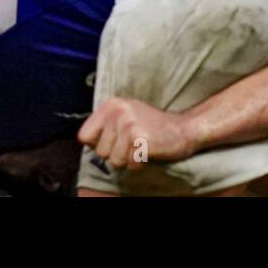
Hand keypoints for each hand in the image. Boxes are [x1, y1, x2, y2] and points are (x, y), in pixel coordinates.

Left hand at [77, 98, 196, 169]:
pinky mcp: (140, 139)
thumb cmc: (153, 126)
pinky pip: (129, 163)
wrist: (183, 129)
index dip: (98, 144)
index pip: (84, 136)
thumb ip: (105, 124)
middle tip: (132, 144)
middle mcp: (118, 111)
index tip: (115, 141)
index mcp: (111, 104)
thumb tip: (85, 140)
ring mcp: (129, 124)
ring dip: (127, 160)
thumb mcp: (125, 116)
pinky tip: (147, 151)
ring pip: (113, 160)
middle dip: (115, 154)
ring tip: (139, 147)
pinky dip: (138, 163)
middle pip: (99, 151)